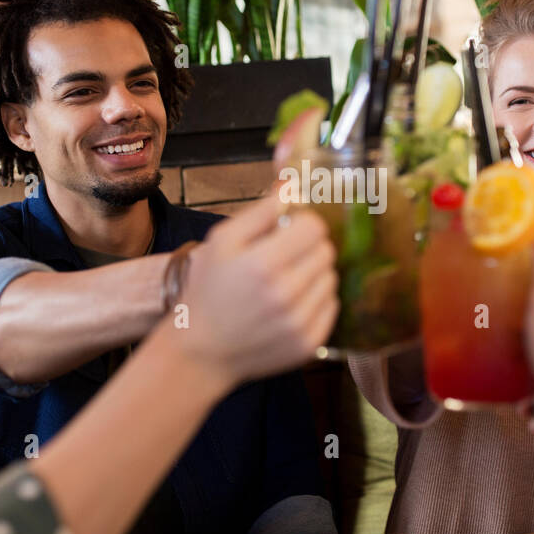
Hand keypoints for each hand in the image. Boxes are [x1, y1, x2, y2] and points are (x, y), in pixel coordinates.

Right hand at [175, 194, 337, 386]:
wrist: (202, 348)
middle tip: (281, 257)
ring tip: (283, 282)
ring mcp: (299, 324)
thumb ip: (261, 210)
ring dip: (312, 273)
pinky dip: (315, 300)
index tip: (287, 230)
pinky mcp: (309, 344)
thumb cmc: (210, 287)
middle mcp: (286, 296)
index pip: (315, 227)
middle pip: (326, 251)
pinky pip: (331, 306)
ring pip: (331, 278)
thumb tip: (292, 185)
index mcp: (263, 265)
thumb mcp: (222, 240)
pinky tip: (290, 304)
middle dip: (307, 248)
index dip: (302, 223)